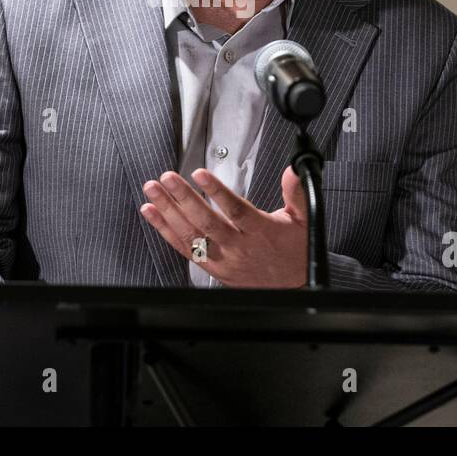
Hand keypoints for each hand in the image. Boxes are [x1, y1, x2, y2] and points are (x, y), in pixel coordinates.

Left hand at [140, 166, 308, 287]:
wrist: (293, 286)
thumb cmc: (295, 251)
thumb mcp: (304, 219)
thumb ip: (297, 191)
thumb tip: (294, 169)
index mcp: (261, 232)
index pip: (236, 211)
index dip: (217, 192)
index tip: (200, 174)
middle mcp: (240, 247)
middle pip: (207, 222)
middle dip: (184, 199)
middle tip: (168, 179)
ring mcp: (224, 259)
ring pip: (191, 236)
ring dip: (168, 212)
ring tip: (153, 191)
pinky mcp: (213, 268)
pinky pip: (184, 249)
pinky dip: (165, 231)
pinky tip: (152, 213)